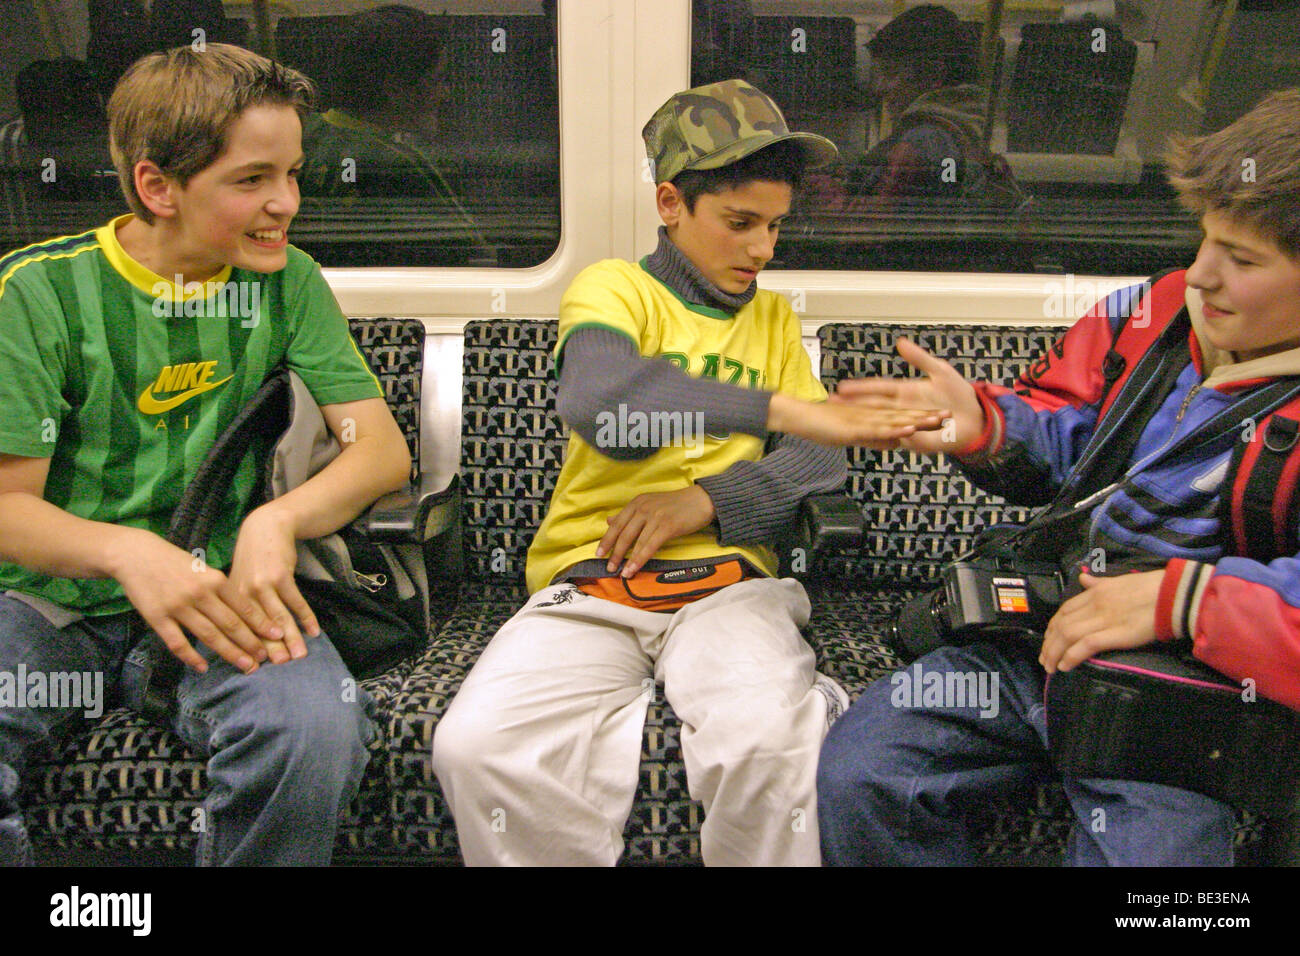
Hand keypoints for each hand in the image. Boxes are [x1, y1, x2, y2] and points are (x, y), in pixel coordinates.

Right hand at [111, 528, 277, 673]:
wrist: (137, 555)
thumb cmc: (175, 563)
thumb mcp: (204, 570)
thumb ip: (221, 590)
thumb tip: (244, 613)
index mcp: (215, 580)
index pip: (243, 606)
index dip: (261, 623)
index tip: (277, 635)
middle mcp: (200, 593)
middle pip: (231, 624)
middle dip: (251, 643)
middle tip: (266, 659)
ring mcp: (178, 606)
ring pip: (209, 635)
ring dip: (230, 653)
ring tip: (246, 666)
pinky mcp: (158, 617)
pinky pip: (178, 642)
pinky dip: (191, 657)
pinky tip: (203, 667)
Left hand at [227, 503, 319, 661]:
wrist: (265, 528)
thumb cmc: (253, 559)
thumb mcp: (239, 580)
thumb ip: (241, 606)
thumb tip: (244, 638)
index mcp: (230, 597)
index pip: (240, 629)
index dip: (250, 648)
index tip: (259, 668)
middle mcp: (243, 592)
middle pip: (259, 627)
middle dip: (273, 649)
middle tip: (283, 667)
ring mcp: (263, 584)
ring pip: (279, 618)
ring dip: (292, 638)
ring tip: (300, 655)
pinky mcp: (281, 576)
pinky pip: (296, 602)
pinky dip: (306, 618)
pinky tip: (314, 631)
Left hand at [595, 486, 716, 577]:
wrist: (701, 500)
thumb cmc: (676, 505)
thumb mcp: (650, 504)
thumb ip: (630, 514)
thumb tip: (609, 521)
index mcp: (637, 503)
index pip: (617, 524)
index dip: (606, 540)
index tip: (598, 553)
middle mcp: (643, 508)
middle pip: (623, 534)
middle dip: (614, 553)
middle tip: (608, 567)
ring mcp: (655, 516)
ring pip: (636, 542)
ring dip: (627, 559)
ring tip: (621, 573)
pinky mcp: (667, 526)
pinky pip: (650, 546)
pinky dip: (640, 559)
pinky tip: (634, 568)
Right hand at [768, 391, 948, 448]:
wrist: (797, 416)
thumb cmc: (818, 424)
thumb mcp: (852, 435)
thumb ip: (873, 438)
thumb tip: (891, 444)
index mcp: (870, 414)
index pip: (899, 414)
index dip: (918, 414)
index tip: (938, 415)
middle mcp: (870, 414)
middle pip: (902, 414)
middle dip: (925, 415)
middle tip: (948, 414)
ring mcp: (863, 419)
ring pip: (895, 420)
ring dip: (916, 419)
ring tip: (937, 419)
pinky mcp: (854, 427)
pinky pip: (877, 429)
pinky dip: (893, 430)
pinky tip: (907, 431)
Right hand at [829, 337, 983, 453]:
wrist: (976, 416)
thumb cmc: (958, 394)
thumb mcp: (939, 371)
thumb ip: (919, 358)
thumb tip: (900, 343)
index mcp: (903, 393)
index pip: (876, 390)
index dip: (859, 389)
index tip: (841, 388)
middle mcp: (902, 411)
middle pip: (873, 409)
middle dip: (853, 408)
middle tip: (832, 406)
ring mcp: (910, 426)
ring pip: (884, 426)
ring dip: (866, 424)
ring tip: (848, 424)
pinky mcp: (921, 440)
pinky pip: (906, 440)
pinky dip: (895, 436)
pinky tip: (880, 434)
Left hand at [1039, 571, 1164, 672]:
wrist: (1174, 594)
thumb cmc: (1151, 587)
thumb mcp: (1119, 580)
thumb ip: (1099, 583)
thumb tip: (1083, 578)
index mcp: (1095, 592)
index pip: (1064, 610)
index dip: (1053, 627)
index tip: (1048, 639)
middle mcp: (1094, 605)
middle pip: (1061, 625)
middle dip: (1049, 644)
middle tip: (1044, 659)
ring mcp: (1104, 619)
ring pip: (1068, 636)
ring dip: (1054, 653)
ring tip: (1050, 667)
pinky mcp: (1116, 634)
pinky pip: (1086, 645)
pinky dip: (1071, 656)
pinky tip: (1065, 666)